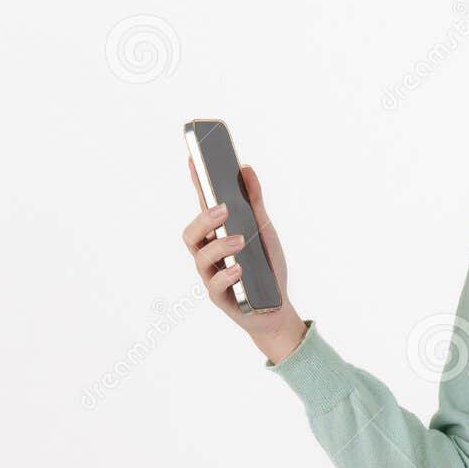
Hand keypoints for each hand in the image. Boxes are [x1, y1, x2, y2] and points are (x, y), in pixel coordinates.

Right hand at [182, 158, 306, 361]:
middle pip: (191, 234)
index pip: (202, 206)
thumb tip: (246, 169)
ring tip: (240, 240)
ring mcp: (212, 276)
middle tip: (223, 208)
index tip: (194, 160)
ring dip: (220, 246)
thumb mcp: (264, 229)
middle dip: (204, 219)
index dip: (196, 185)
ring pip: (201, 258)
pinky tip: (240, 268)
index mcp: (217, 235)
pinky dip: (227, 275)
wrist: (277, 306)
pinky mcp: (221, 298)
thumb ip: (254, 202)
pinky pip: (216, 286)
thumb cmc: (266, 266)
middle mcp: (209, 254)